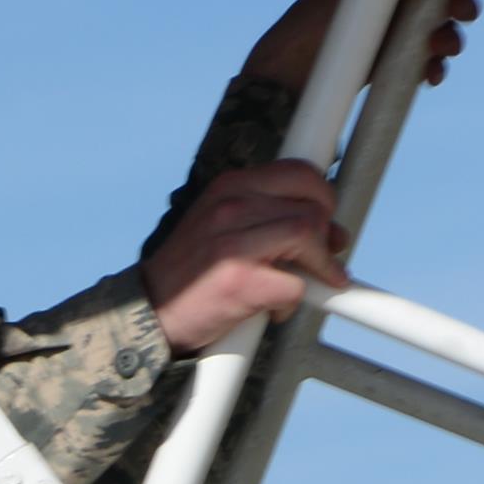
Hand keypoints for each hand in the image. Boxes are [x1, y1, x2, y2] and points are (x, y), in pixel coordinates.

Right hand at [148, 159, 349, 355]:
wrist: (150, 311)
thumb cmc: (191, 274)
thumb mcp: (223, 226)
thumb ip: (270, 220)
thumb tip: (333, 233)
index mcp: (229, 188)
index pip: (299, 171)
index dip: (323, 195)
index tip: (327, 216)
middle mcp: (231, 206)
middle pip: (312, 204)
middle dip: (327, 232)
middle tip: (325, 254)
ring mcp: (234, 242)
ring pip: (309, 235)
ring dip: (319, 266)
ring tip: (304, 281)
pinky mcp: (240, 281)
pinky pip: (295, 284)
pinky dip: (293, 303)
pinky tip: (274, 309)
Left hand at [243, 0, 483, 101]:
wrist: (286, 77)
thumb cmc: (318, 22)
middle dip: (461, 4)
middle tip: (463, 15)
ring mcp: (393, 27)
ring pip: (441, 28)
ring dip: (450, 38)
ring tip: (440, 50)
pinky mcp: (390, 60)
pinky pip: (426, 60)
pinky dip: (434, 66)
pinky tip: (431, 76)